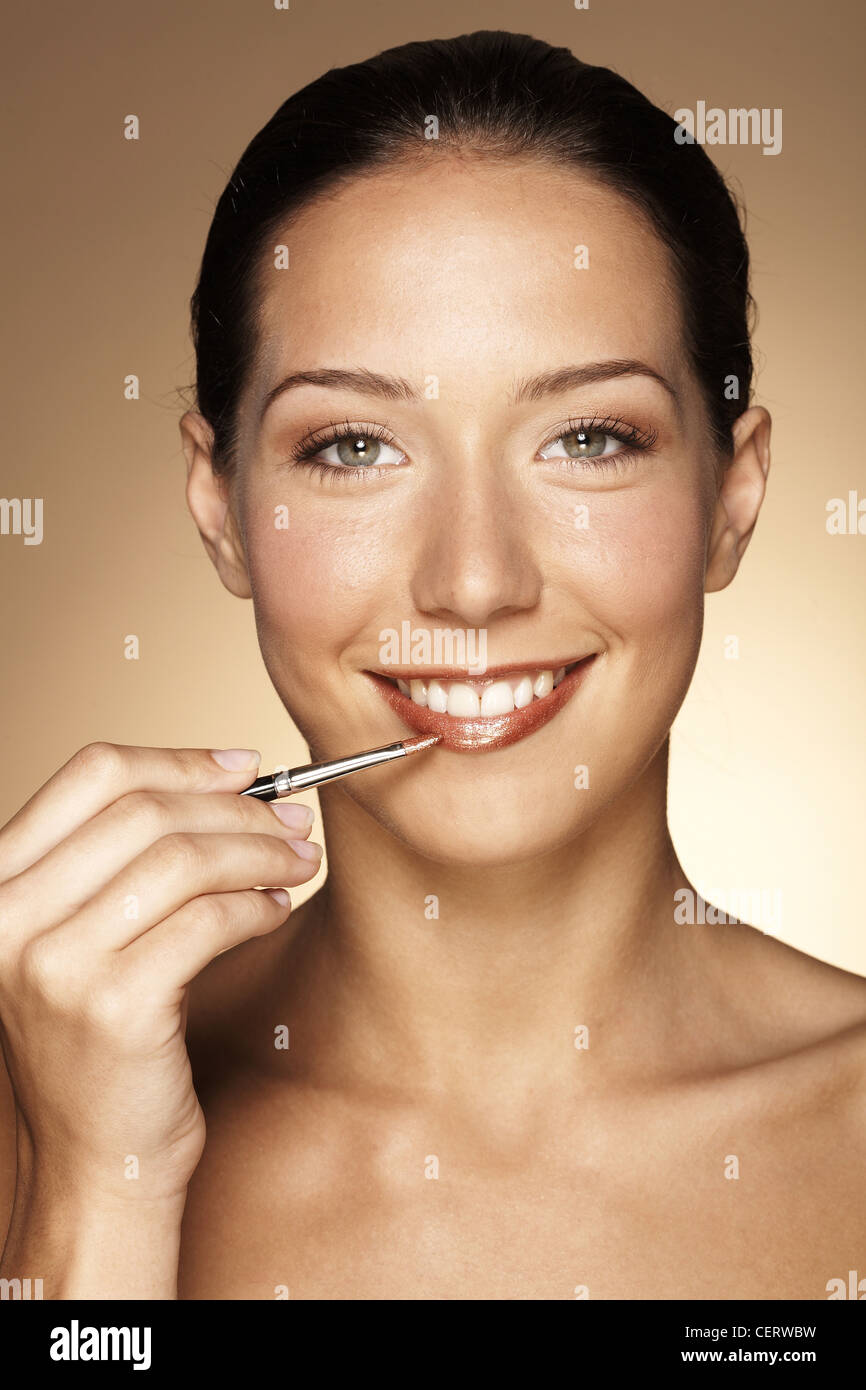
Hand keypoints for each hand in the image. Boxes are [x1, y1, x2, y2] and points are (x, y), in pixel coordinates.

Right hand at [0, 742, 321, 1207]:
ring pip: (183, 860)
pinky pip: (210, 920)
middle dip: (237, 808)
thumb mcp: (87, 937)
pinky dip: (258, 905)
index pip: (91, 776)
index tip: (247, 768)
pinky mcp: (113, 1007)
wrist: (94, 1167)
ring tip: (297, 864)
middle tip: (293, 822)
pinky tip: (277, 911)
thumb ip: (128, 861)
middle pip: (146, 810)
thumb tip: (234, 776)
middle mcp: (8, 918)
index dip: (180, 760)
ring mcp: (54, 964)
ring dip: (259, 853)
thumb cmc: (103, 1046)